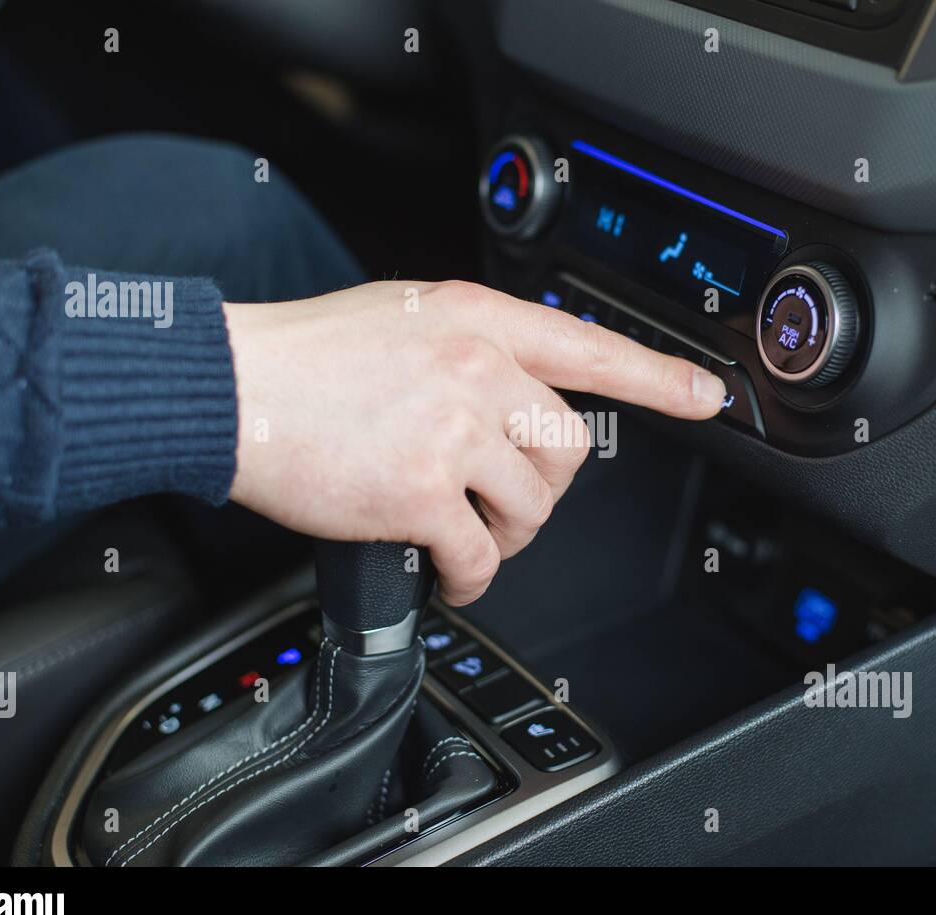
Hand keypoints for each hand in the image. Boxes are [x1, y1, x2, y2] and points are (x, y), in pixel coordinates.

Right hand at [225, 280, 725, 604]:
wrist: (227, 386)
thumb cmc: (305, 358)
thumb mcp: (403, 319)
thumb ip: (468, 348)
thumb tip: (512, 399)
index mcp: (476, 317)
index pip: (590, 347)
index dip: (659, 377)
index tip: (708, 396)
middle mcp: (478, 367)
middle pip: (569, 448)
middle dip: (541, 485)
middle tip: (496, 497)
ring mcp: (453, 428)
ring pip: (532, 507)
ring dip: (503, 533)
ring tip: (460, 532)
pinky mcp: (422, 492)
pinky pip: (480, 555)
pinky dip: (469, 576)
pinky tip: (445, 571)